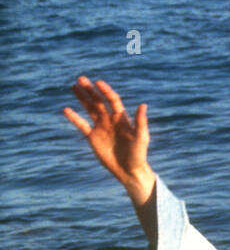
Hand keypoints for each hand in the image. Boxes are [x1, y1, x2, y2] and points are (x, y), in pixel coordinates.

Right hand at [62, 76, 153, 202]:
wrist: (129, 171)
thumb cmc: (138, 155)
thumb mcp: (141, 138)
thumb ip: (141, 122)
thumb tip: (143, 104)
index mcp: (122, 118)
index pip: (112, 100)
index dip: (106, 91)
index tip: (98, 83)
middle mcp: (110, 119)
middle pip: (98, 101)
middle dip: (90, 90)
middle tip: (81, 79)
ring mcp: (100, 127)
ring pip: (89, 109)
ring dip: (82, 98)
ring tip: (73, 87)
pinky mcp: (92, 137)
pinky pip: (81, 125)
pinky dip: (74, 118)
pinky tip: (66, 110)